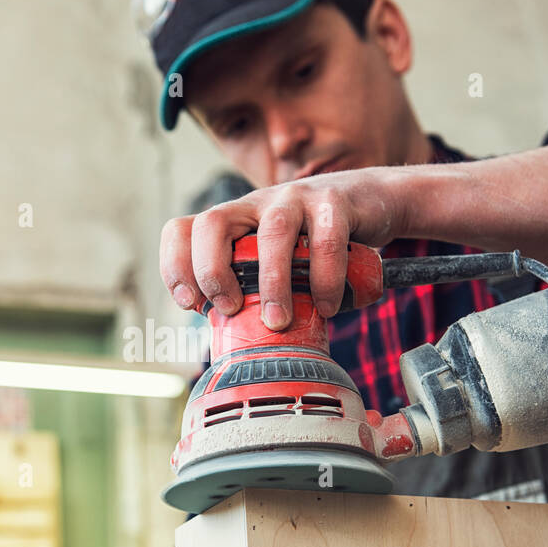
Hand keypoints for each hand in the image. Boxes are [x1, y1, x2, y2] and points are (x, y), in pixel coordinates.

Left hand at [160, 166, 412, 330]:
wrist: (372, 204)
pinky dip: (324, 279)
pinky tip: (327, 306)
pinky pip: (325, 240)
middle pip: (212, 223)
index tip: (191, 304)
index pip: (183, 229)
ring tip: (279, 320)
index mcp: (233, 222)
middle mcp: (255, 205)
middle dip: (212, 271)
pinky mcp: (333, 203)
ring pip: (272, 233)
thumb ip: (254, 292)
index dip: (175, 265)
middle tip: (231, 309)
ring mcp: (293, 198)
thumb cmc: (314, 246)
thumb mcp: (275, 266)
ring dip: (271, 282)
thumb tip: (236, 347)